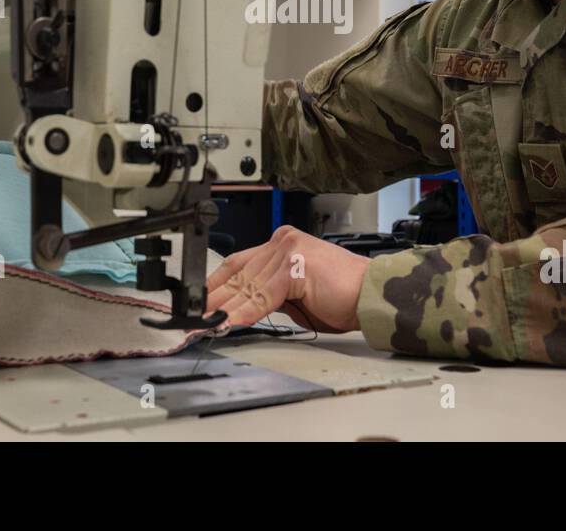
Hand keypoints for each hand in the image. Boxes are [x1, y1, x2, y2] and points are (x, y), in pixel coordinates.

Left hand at [206, 226, 370, 332]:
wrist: (371, 294)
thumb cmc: (342, 295)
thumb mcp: (295, 294)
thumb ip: (269, 294)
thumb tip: (241, 308)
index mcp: (282, 243)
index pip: (238, 263)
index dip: (215, 284)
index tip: (199, 303)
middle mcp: (283, 241)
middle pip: (239, 274)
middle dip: (214, 299)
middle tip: (194, 317)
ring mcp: (289, 251)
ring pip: (248, 285)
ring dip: (225, 308)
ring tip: (207, 324)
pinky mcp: (296, 267)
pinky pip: (264, 296)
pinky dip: (246, 311)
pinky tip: (232, 321)